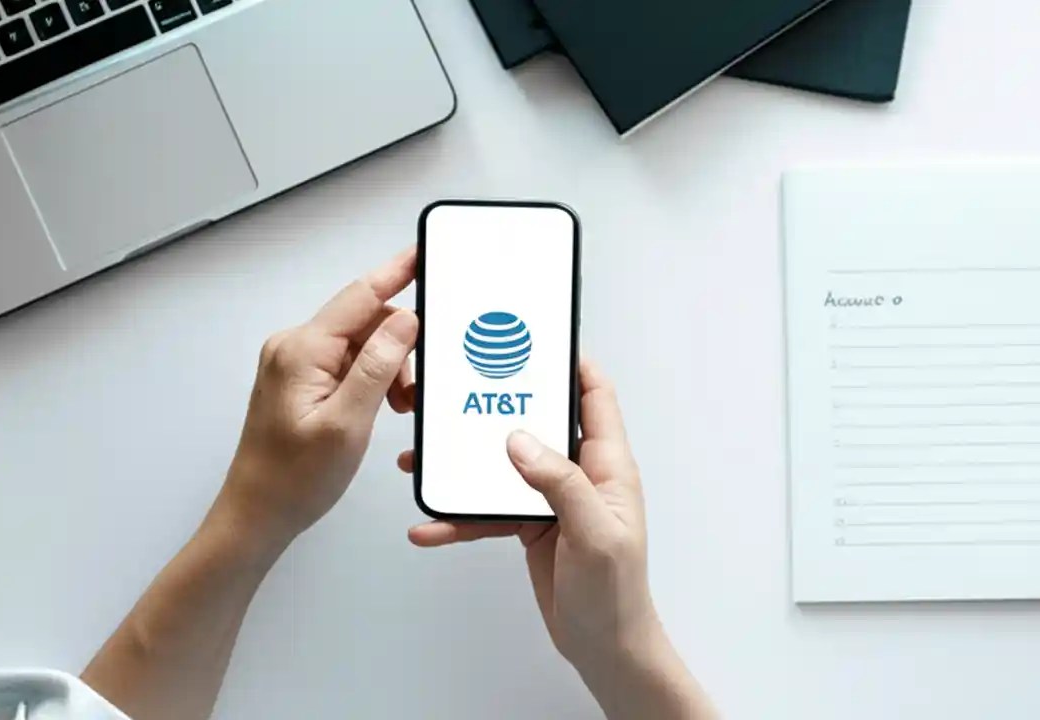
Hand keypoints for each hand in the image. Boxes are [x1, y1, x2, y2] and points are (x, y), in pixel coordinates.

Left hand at [218, 248, 417, 551]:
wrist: (257, 515)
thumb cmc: (292, 480)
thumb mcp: (348, 423)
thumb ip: (377, 365)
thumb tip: (404, 320)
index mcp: (302, 350)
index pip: (360, 296)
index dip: (397, 272)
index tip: (424, 254)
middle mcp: (293, 347)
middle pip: (365, 321)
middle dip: (398, 348)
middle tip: (411, 392)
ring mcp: (295, 363)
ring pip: (360, 344)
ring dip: (386, 369)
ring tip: (393, 409)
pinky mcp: (300, 379)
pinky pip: (347, 363)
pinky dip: (370, 381)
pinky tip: (377, 408)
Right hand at [403, 360, 715, 717]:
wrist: (604, 646)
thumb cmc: (616, 593)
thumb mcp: (594, 533)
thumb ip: (560, 482)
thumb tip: (520, 439)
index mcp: (606, 465)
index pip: (594, 397)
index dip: (571, 363)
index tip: (536, 338)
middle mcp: (579, 474)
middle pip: (535, 423)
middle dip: (495, 408)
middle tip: (458, 392)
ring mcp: (551, 499)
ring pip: (501, 467)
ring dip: (463, 466)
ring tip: (422, 462)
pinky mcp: (528, 525)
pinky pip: (487, 511)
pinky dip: (458, 519)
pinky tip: (429, 526)